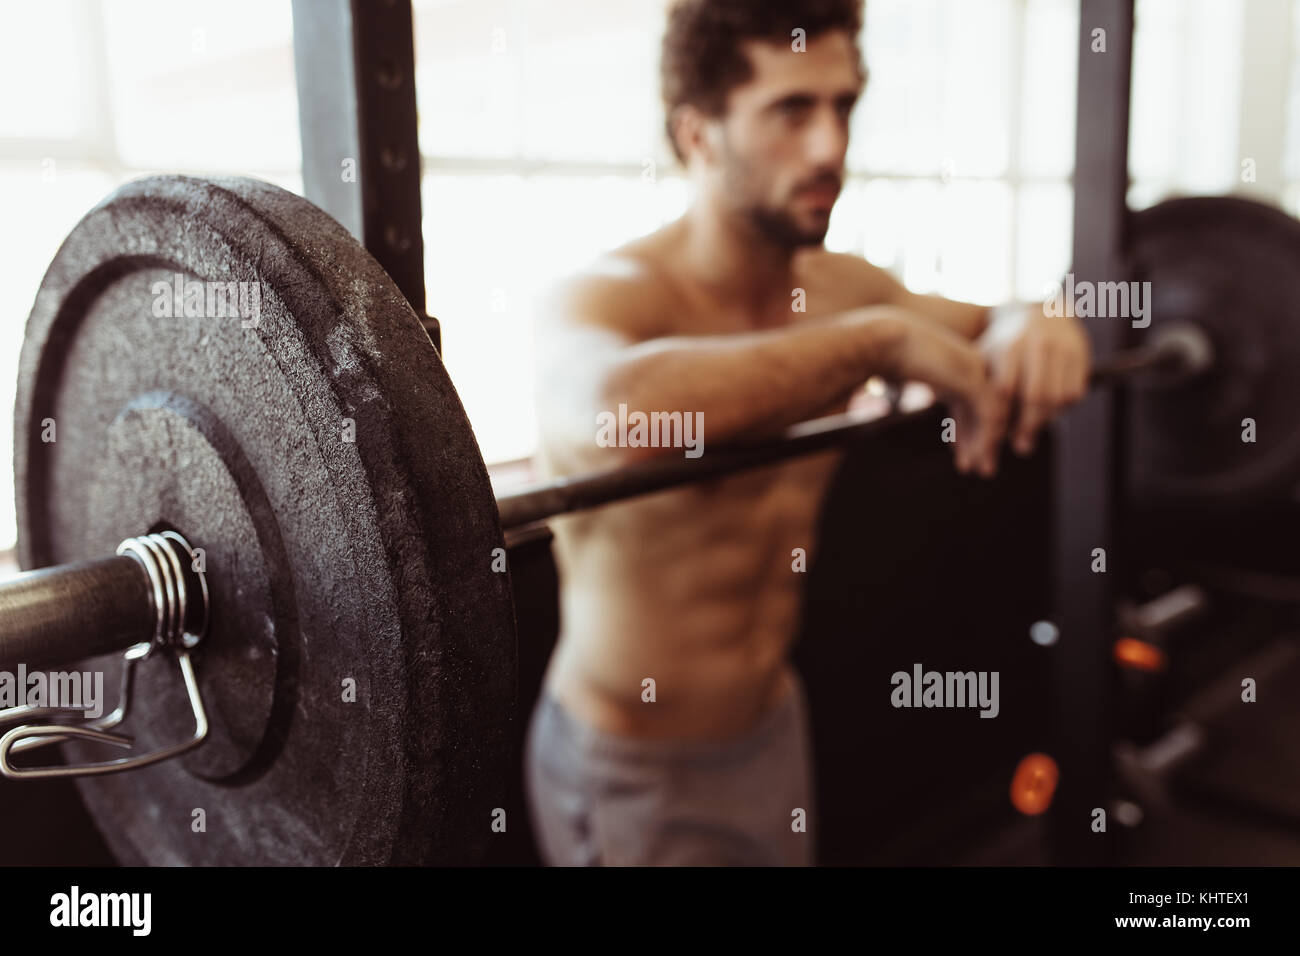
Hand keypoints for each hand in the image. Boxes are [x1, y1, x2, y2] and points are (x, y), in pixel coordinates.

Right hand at [885, 313, 1009, 476]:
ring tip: (982, 469)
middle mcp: (970, 363)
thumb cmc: (877, 355)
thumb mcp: (896, 373)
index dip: (965, 426)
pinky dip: (987, 438)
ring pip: (992, 413)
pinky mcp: (974, 380)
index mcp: (953, 360)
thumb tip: (890, 388)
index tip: (958, 449)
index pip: (968, 397)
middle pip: (984, 407)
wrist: (880, 341)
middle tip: (980, 465)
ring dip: (987, 444)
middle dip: (980, 439)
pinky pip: (989, 415)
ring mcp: (975, 369)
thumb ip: (902, 382)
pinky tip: (979, 455)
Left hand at [981, 305, 1090, 455]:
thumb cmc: (998, 352)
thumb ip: (966, 415)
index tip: (995, 442)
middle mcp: (1035, 344)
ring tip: (1031, 433)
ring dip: (1045, 421)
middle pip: (1036, 396)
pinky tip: (1048, 413)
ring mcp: (1061, 348)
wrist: (1037, 312)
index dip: (1000, 420)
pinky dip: (1061, 410)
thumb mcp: (977, 370)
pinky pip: (1075, 393)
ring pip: (1058, 397)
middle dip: (1027, 427)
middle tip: (1020, 447)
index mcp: (1005, 347)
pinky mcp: (1081, 354)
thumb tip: (965, 466)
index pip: (1003, 390)